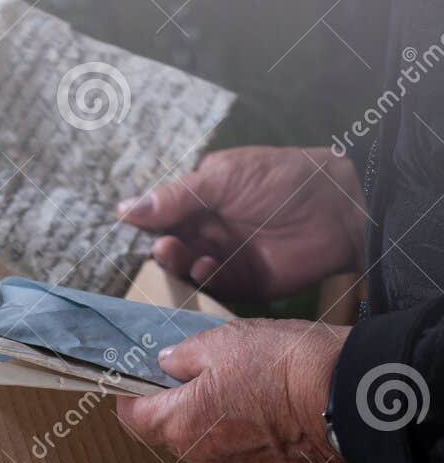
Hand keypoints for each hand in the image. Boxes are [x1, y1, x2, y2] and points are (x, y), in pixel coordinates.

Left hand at [116, 319, 349, 462]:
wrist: (354, 398)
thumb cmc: (287, 365)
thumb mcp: (226, 340)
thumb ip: (184, 356)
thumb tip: (166, 364)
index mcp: (181, 424)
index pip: (134, 419)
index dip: (135, 398)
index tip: (144, 384)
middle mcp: (203, 460)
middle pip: (175, 434)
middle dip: (185, 409)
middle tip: (214, 381)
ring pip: (212, 452)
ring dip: (222, 430)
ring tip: (255, 400)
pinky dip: (254, 448)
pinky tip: (278, 424)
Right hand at [117, 147, 366, 302]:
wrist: (339, 208)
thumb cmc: (283, 179)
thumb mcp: (224, 177)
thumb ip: (176, 197)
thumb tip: (124, 209)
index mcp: (202, 199)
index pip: (163, 213)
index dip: (146, 221)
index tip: (130, 226)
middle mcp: (210, 229)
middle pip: (169, 243)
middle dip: (161, 245)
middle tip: (162, 243)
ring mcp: (224, 256)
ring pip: (185, 266)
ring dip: (176, 262)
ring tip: (175, 252)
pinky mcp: (241, 281)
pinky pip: (211, 285)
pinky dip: (204, 278)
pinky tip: (208, 265)